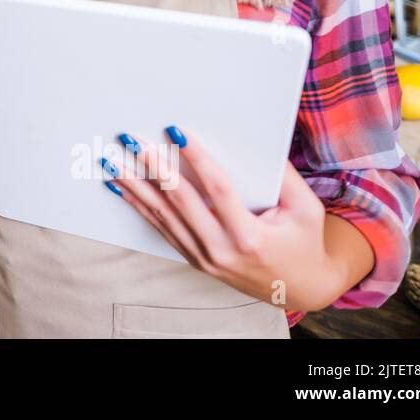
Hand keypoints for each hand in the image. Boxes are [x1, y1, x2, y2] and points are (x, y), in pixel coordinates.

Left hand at [101, 127, 344, 312]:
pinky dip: (138, 206)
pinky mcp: (194, 258)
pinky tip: (120, 187)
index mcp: (249, 236)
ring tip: (113, 160)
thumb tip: (258, 141)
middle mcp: (221, 249)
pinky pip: (161, 228)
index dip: (196, 158)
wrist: (299, 288)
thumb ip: (285, 177)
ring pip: (162, 215)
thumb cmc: (303, 243)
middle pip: (179, 201)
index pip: (216, 189)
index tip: (176, 131)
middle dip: (152, 167)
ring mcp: (203, 257)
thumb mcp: (306, 210)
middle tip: (131, 140)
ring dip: (134, 185)